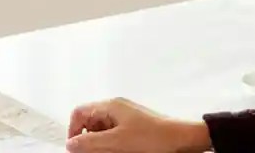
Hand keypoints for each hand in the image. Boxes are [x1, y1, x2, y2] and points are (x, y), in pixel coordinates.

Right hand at [66, 98, 211, 152]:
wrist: (184, 140)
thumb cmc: (153, 138)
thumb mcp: (117, 142)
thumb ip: (91, 143)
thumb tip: (70, 144)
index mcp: (110, 106)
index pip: (80, 113)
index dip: (73, 131)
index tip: (75, 149)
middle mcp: (117, 109)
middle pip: (90, 123)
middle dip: (88, 140)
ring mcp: (127, 119)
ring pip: (103, 132)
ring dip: (101, 145)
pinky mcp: (136, 129)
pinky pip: (116, 136)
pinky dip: (113, 146)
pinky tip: (119, 152)